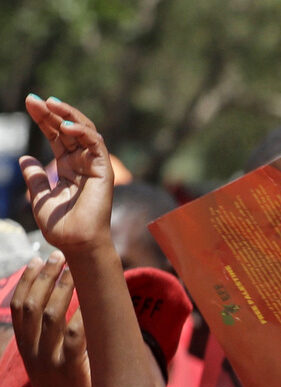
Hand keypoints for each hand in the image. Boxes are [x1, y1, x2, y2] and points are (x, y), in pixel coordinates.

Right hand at [8, 254, 91, 386]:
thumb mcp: (53, 367)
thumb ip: (55, 342)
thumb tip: (70, 312)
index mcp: (25, 351)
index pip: (18, 308)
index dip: (27, 281)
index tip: (38, 259)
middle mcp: (32, 354)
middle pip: (32, 306)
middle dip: (45, 277)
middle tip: (59, 256)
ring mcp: (49, 362)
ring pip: (50, 316)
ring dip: (62, 289)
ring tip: (75, 270)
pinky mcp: (70, 371)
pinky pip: (74, 337)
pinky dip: (82, 316)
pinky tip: (92, 301)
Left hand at [19, 96, 113, 252]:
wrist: (76, 242)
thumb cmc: (60, 225)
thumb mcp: (40, 196)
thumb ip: (35, 177)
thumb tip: (25, 159)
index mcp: (68, 167)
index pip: (56, 136)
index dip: (43, 119)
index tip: (28, 104)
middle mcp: (82, 163)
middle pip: (68, 130)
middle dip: (51, 112)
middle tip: (33, 99)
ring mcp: (94, 166)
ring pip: (85, 131)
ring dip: (68, 115)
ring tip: (50, 104)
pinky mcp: (104, 171)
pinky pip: (96, 144)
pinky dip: (82, 132)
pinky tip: (65, 127)